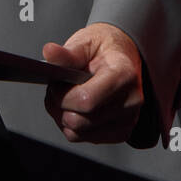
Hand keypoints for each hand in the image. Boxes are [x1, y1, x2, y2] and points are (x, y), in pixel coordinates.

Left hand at [42, 22, 143, 144]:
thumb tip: (49, 52)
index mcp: (124, 75)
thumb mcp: (86, 42)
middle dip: (59, 106)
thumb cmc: (105, 49)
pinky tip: (74, 107)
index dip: (62, 96)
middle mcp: (131, 101)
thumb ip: (67, 53)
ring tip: (64, 96)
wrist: (125, 57)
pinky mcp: (122, 132)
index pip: (87, 101)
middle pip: (81, 121)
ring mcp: (128, 120)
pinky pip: (85, 138)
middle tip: (56, 88)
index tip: (55, 84)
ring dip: (62, 117)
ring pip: (79, 134)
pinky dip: (73, 126)